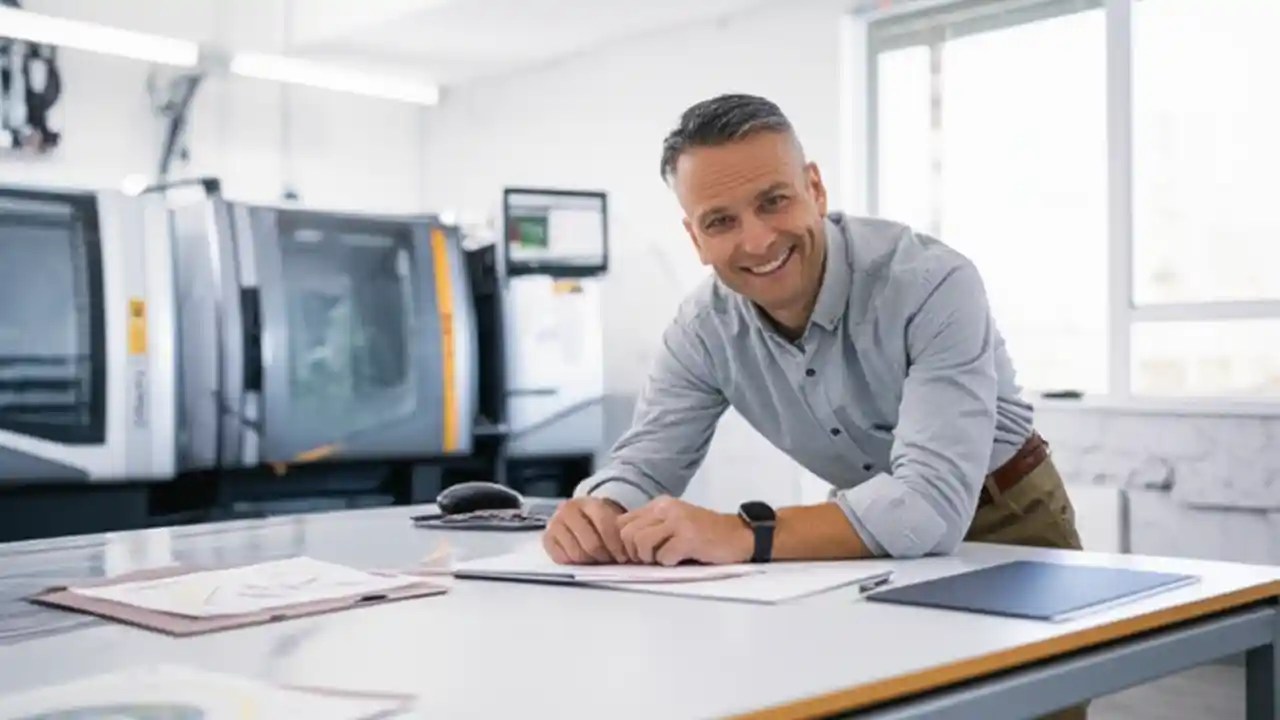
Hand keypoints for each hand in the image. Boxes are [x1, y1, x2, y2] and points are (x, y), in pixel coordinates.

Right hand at [543, 496, 626, 564]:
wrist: (580, 517)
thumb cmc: (601, 523)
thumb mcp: (613, 520)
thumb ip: (621, 532)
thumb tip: (631, 552)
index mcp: (589, 503)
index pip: (606, 525)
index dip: (617, 545)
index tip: (625, 556)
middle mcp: (569, 509)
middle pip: (592, 544)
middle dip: (605, 556)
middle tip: (611, 560)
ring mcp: (555, 523)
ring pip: (577, 554)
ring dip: (590, 562)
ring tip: (597, 560)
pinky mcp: (547, 538)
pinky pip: (561, 559)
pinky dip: (573, 563)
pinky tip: (582, 561)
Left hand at [617, 496, 752, 565]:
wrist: (740, 536)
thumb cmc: (707, 536)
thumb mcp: (675, 524)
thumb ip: (651, 529)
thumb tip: (623, 549)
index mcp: (660, 504)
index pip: (622, 522)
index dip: (622, 544)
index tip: (634, 556)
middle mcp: (667, 508)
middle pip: (627, 533)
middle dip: (634, 553)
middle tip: (651, 560)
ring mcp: (678, 521)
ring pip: (641, 542)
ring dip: (650, 558)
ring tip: (666, 559)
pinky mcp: (689, 537)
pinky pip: (663, 556)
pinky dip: (669, 563)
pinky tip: (682, 560)